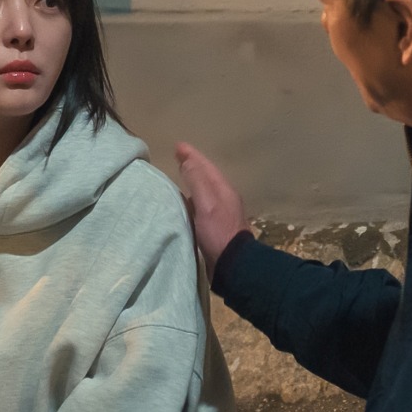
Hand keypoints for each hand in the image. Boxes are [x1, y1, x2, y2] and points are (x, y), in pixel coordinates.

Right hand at [175, 142, 249, 276]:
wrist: (233, 265)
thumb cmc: (219, 232)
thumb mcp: (207, 204)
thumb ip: (197, 181)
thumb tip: (188, 159)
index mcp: (223, 190)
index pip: (206, 166)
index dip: (192, 155)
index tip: (178, 146)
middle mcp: (224, 198)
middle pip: (206, 176)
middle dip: (192, 165)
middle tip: (177, 156)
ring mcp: (221, 213)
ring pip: (204, 191)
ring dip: (193, 181)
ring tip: (179, 176)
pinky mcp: (215, 227)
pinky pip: (201, 205)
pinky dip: (192, 199)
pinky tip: (184, 204)